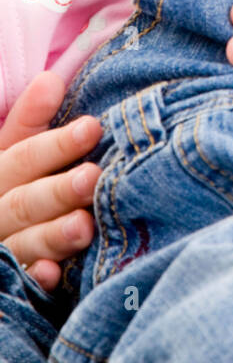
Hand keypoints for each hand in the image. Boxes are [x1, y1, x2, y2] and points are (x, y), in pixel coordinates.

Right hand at [0, 71, 101, 290]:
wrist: (0, 230)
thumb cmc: (15, 184)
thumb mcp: (15, 149)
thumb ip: (30, 119)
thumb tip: (51, 79)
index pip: (22, 155)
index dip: (55, 144)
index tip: (93, 127)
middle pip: (23, 201)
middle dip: (58, 190)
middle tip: (93, 177)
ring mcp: (1, 247)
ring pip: (23, 243)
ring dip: (52, 235)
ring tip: (85, 225)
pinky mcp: (8, 281)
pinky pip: (21, 283)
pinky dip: (36, 279)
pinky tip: (55, 274)